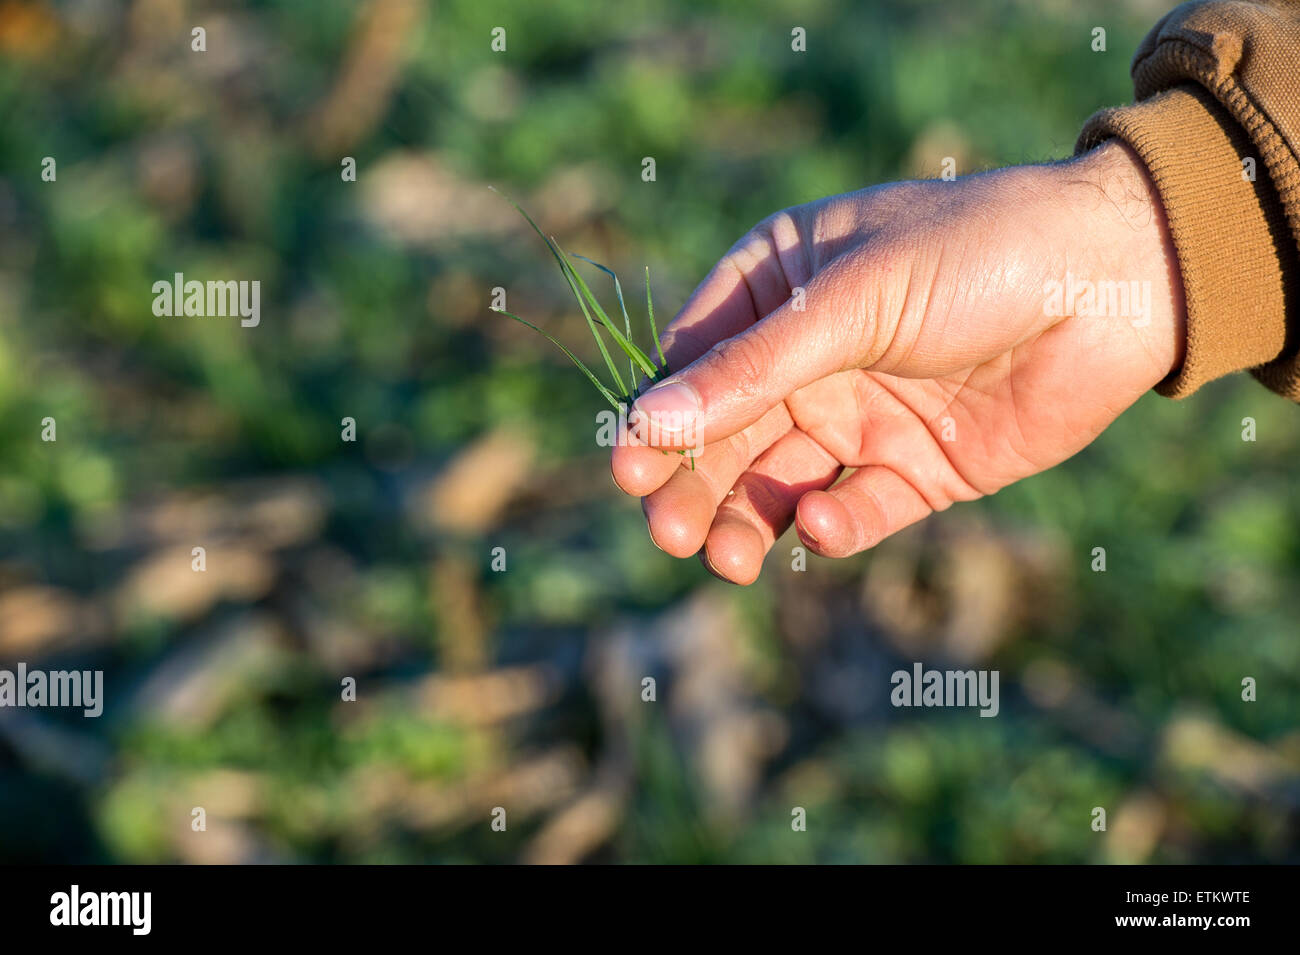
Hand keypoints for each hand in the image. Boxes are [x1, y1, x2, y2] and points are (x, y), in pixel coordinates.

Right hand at [611, 140, 1185, 583]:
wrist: (1118, 282)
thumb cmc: (974, 255)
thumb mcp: (850, 303)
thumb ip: (751, 371)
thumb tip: (646, 426)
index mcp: (779, 287)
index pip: (693, 361)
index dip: (658, 418)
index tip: (628, 470)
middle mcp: (812, 356)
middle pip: (728, 434)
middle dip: (695, 485)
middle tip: (669, 534)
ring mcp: (864, 415)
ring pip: (782, 483)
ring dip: (750, 521)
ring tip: (730, 560)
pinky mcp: (918, 469)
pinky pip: (859, 508)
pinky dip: (835, 525)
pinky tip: (827, 525)